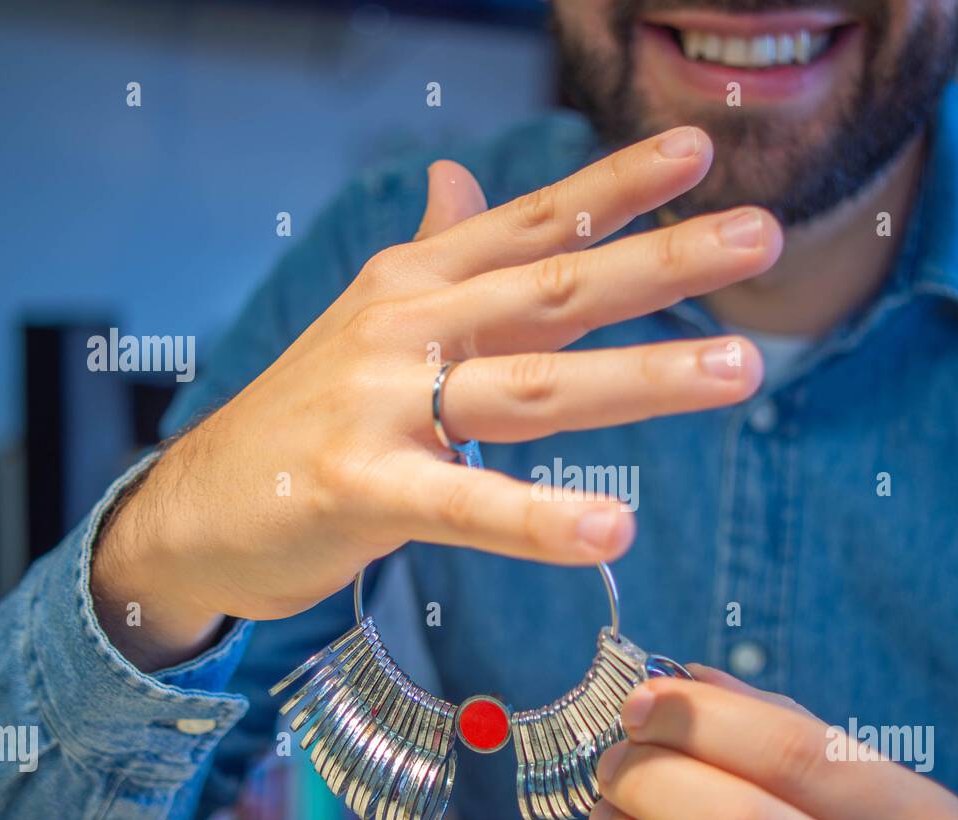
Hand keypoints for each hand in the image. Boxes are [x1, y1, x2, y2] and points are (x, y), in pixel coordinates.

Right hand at [92, 128, 782, 668]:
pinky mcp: (361, 489)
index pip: (533, 228)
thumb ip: (433, 253)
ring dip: (643, 378)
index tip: (700, 151)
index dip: (615, 188)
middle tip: (762, 234)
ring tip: (740, 369)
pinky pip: (465, 504)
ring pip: (534, 387)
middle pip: (555, 290)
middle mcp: (406, 327)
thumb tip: (461, 178)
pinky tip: (612, 529)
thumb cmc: (305, 417)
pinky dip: (539, 519)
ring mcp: (381, 404)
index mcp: (417, 286)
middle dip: (663, 262)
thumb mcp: (371, 321)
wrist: (195, 507)